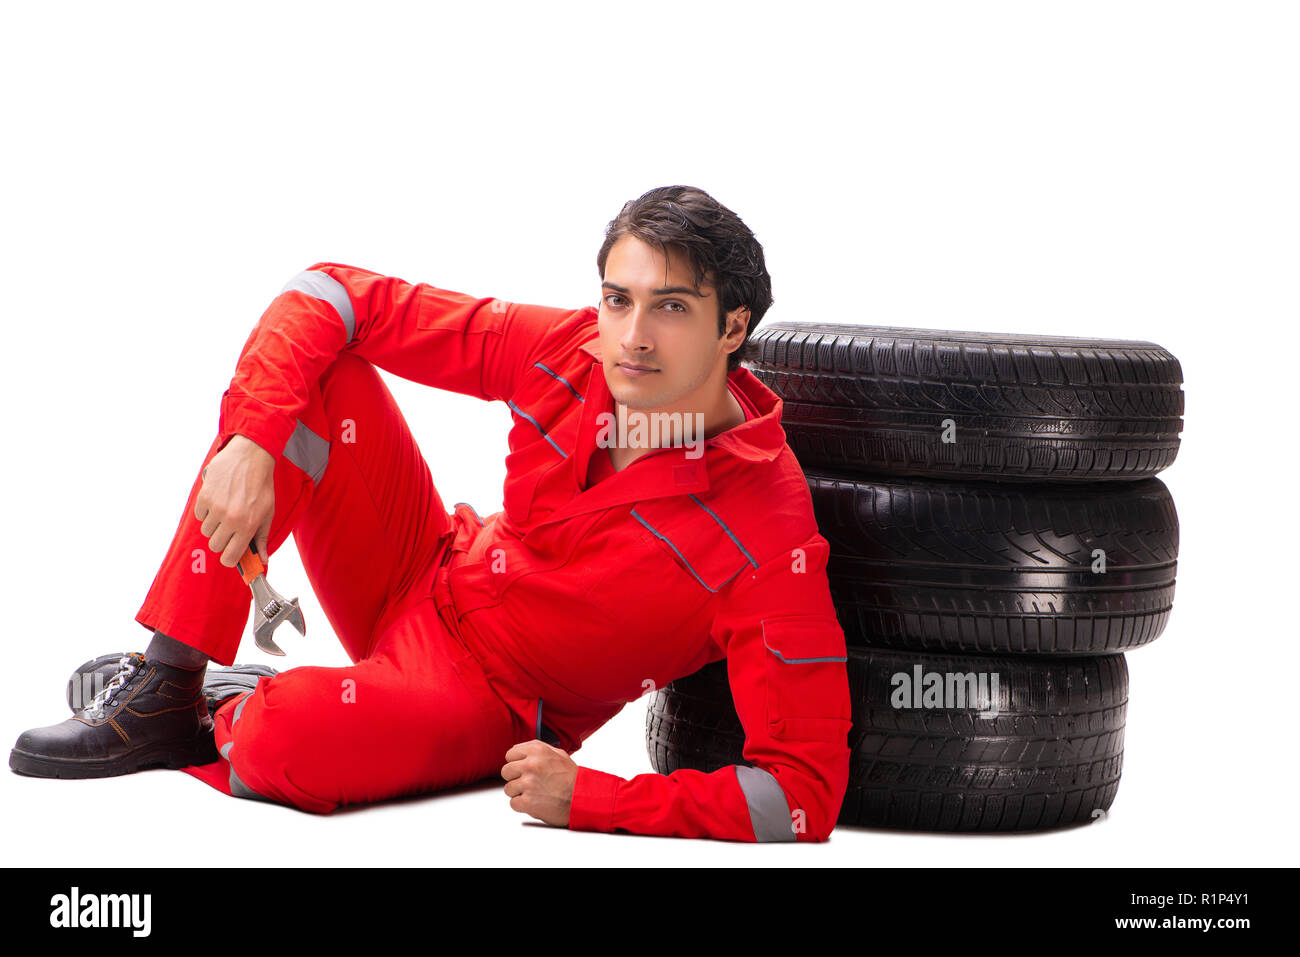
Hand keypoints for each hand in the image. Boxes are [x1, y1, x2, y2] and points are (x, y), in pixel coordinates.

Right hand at [194, 433, 275, 567]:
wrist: (250, 457)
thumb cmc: (261, 486)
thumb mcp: (268, 513)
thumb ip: (262, 539)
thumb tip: (262, 560)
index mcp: (248, 526)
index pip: (229, 558)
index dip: (230, 558)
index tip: (230, 553)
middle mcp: (230, 519)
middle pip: (215, 546)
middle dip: (222, 539)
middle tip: (230, 526)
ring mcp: (216, 508)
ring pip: (206, 531)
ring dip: (214, 524)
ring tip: (226, 509)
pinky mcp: (204, 497)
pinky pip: (199, 516)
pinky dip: (206, 511)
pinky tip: (218, 499)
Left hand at [501, 740, 577, 826]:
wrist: (582, 798)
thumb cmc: (572, 777)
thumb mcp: (558, 753)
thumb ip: (536, 749)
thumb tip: (518, 749)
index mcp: (537, 750)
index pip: (510, 754)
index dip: (517, 763)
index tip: (523, 769)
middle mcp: (530, 765)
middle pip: (506, 771)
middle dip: (515, 778)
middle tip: (528, 782)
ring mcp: (528, 783)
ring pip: (508, 788)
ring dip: (519, 793)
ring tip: (535, 793)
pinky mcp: (527, 801)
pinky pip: (513, 803)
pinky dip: (522, 805)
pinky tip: (535, 802)